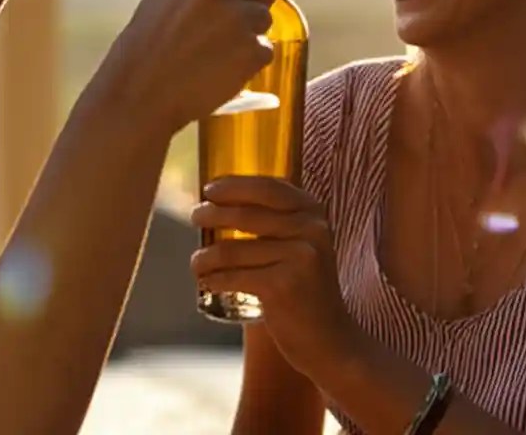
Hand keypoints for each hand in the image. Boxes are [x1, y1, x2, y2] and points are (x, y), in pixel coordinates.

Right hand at [103, 0, 276, 134]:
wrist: (138, 95)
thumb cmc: (147, 50)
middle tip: (244, 19)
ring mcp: (236, 16)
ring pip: (264, 18)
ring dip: (248, 35)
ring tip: (213, 54)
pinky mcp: (250, 49)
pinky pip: (264, 50)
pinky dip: (248, 64)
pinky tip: (218, 71)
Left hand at [190, 177, 359, 378]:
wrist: (330, 339)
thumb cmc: (306, 290)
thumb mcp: (304, 246)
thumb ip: (279, 222)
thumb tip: (224, 202)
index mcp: (315, 213)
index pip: (268, 187)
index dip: (234, 185)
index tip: (209, 188)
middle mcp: (311, 230)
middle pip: (246, 214)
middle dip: (211, 213)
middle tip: (195, 217)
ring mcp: (299, 257)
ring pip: (233, 249)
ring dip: (205, 255)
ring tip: (197, 261)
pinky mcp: (283, 286)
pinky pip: (233, 277)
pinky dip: (213, 278)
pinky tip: (206, 281)